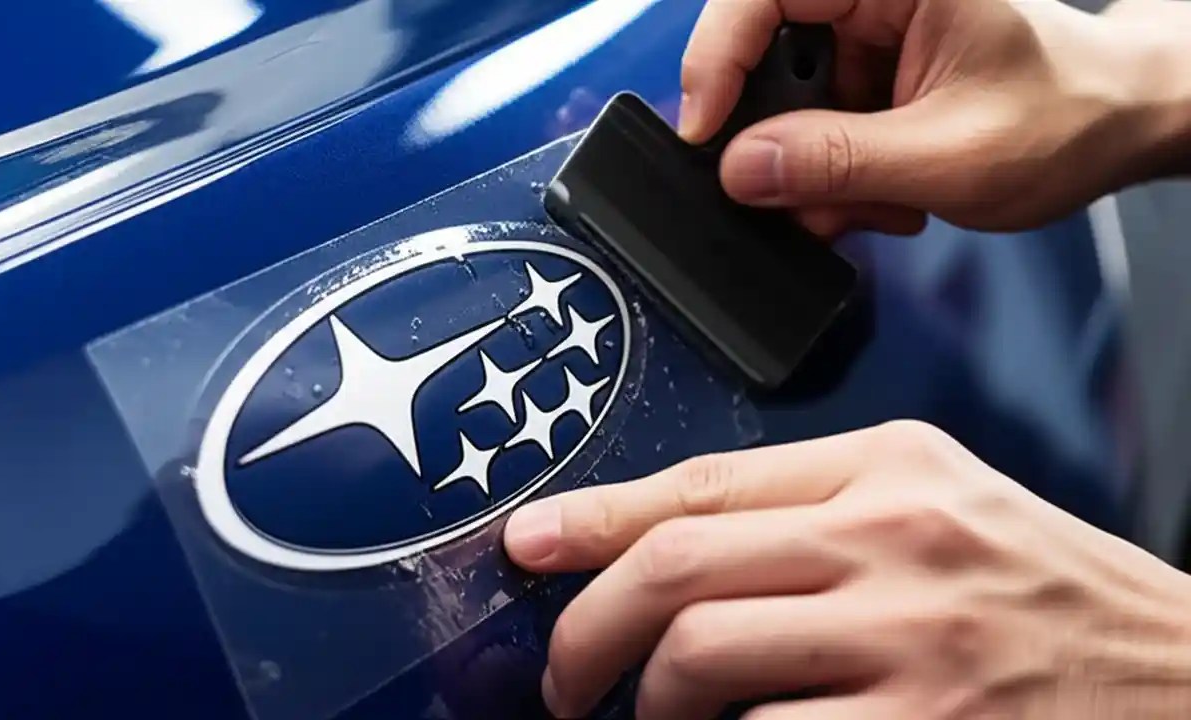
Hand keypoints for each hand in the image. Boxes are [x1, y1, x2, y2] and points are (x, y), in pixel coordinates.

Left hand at [504, 421, 1190, 718]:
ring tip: (648, 719)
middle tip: (564, 675)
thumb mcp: (934, 504)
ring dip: (647, 703)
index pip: (702, 483)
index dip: (595, 518)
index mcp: (887, 467)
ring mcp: (911, 638)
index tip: (530, 544)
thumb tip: (665, 544)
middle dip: (588, 627)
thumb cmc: (1041, 592)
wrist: (1178, 673)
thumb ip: (808, 505)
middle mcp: (893, 537)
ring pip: (701, 657)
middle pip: (678, 566)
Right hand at [679, 0, 1190, 234]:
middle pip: (763, 57)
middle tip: (802, 202)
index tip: (705, 133)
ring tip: (873, 207)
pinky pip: (809, 132)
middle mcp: (873, 0)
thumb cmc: (1069, 118)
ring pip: (782, 108)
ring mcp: (866, 42)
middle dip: (776, 143)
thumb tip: (740, 168)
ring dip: (810, 175)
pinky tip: (882, 200)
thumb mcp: (951, 154)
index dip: (717, 59)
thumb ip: (840, 161)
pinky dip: (831, 181)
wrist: (1115, 130)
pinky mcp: (865, 82)